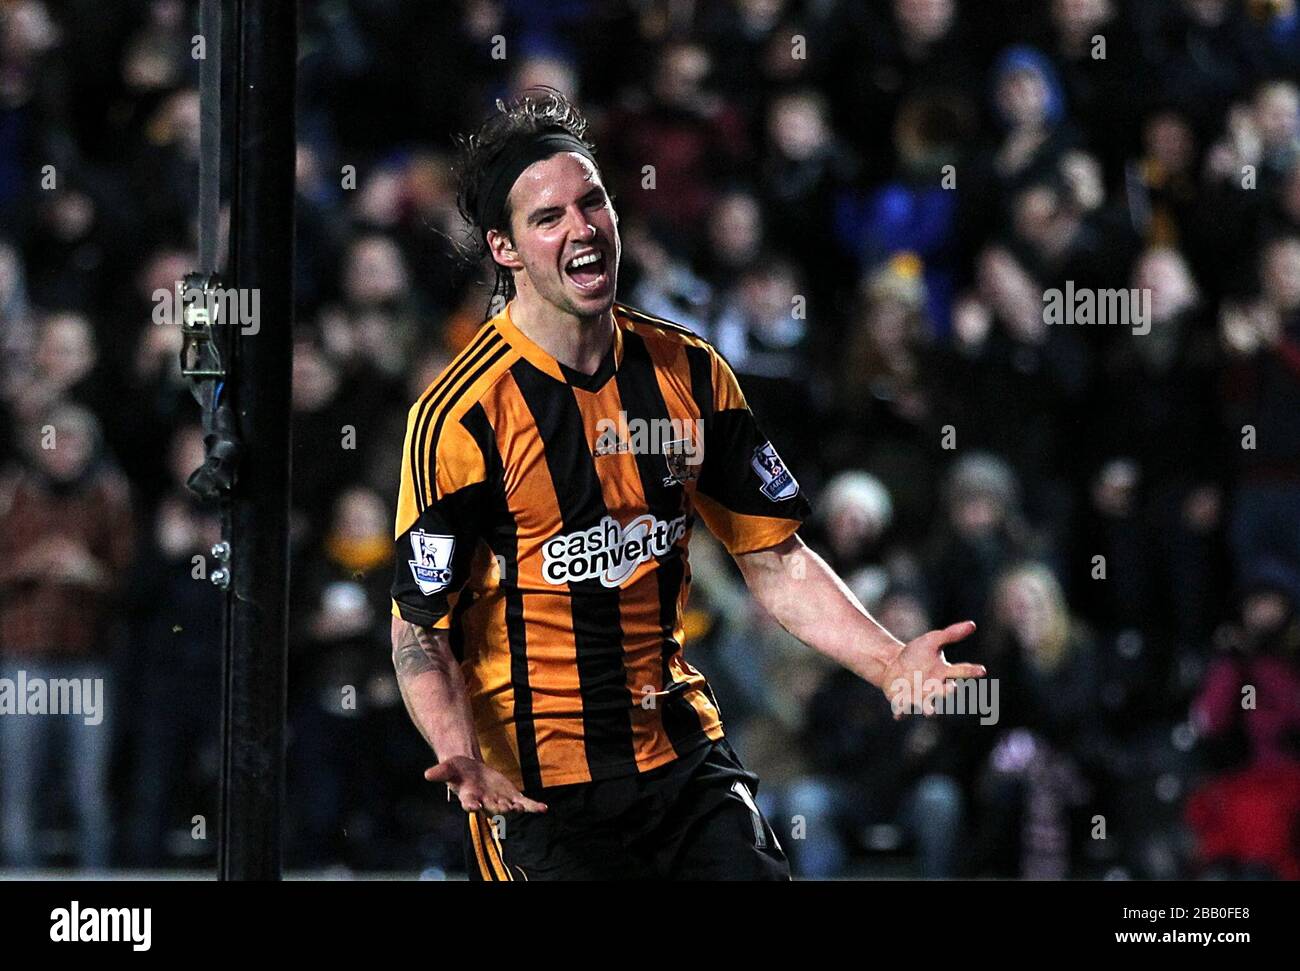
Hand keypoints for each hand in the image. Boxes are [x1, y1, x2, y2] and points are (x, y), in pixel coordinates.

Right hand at [424, 756, 547, 814]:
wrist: (470, 769)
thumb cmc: (457, 770)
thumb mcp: (448, 767)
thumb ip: (440, 772)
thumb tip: (427, 774)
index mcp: (468, 797)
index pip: (469, 804)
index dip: (471, 806)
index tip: (473, 807)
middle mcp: (485, 803)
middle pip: (492, 808)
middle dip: (499, 808)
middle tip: (505, 808)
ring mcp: (499, 800)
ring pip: (509, 807)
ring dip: (516, 808)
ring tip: (523, 808)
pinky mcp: (511, 796)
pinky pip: (524, 803)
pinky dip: (533, 807)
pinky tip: (543, 809)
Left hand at [882, 621, 986, 719]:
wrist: (892, 663)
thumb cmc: (917, 654)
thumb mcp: (932, 640)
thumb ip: (951, 634)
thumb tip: (972, 624)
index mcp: (944, 673)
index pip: (961, 672)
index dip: (972, 671)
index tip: (982, 670)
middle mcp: (934, 688)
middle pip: (945, 693)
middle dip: (948, 692)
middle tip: (952, 688)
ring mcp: (919, 697)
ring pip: (927, 707)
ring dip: (929, 709)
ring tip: (931, 711)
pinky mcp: (902, 702)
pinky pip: (902, 710)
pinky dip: (901, 712)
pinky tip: (898, 715)